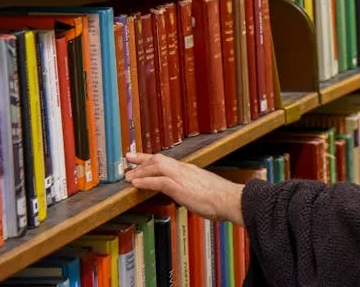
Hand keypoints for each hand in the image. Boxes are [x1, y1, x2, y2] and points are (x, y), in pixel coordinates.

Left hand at [125, 152, 244, 225]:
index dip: (152, 160)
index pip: (168, 161)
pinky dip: (146, 181)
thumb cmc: (223, 199)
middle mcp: (185, 170)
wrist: (232, 199)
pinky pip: (159, 182)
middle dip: (142, 160)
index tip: (141, 159)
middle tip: (128, 159)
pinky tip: (136, 184)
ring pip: (157, 167)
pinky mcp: (181, 187)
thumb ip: (195, 189)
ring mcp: (183, 177)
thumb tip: (191, 194)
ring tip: (128, 176)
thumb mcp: (205, 190)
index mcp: (191, 171)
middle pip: (159, 159)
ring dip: (140, 171)